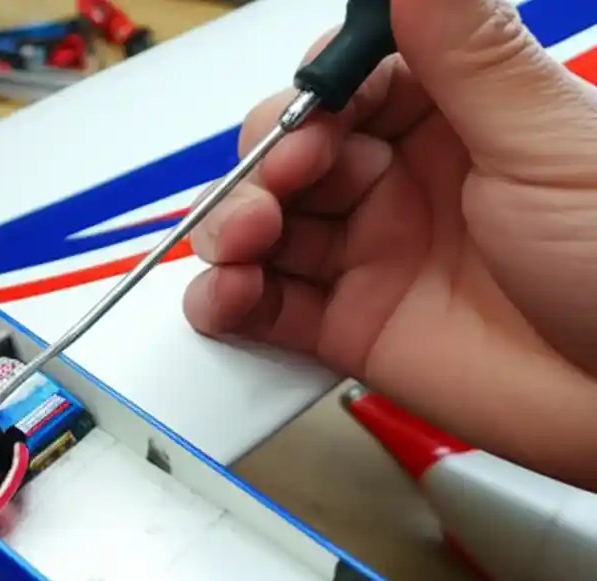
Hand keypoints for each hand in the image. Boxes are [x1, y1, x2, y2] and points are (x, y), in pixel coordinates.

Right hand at [184, 0, 596, 485]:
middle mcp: (408, 185)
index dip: (318, 93)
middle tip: (280, 181)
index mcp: (458, 122)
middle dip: (268, 163)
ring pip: (269, 228)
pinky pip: (268, 308)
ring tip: (242, 242)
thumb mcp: (546, 141)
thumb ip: (468, 54)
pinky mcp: (352, 331)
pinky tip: (229, 296)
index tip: (312, 108)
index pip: (353, 84)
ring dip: (234, 228)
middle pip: (295, 155)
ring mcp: (375, 258)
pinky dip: (229, 301)